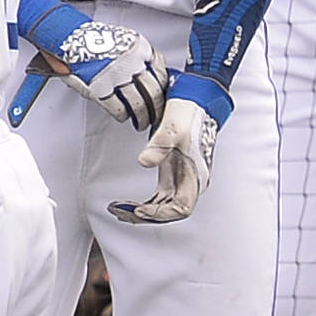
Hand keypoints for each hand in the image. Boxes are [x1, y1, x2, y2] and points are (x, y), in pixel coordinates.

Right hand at [50, 19, 168, 131]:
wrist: (67, 34)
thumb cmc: (91, 37)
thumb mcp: (123, 38)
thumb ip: (138, 55)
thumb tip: (149, 72)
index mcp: (139, 48)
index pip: (161, 73)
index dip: (163, 89)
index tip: (163, 96)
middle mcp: (130, 63)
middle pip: (153, 92)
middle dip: (156, 108)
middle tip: (156, 114)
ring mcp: (116, 77)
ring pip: (138, 104)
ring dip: (142, 116)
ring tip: (142, 122)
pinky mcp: (100, 89)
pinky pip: (118, 108)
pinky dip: (122, 115)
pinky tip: (123, 116)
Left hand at [109, 93, 218, 224]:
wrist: (196, 100)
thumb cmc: (190, 114)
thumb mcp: (173, 127)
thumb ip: (160, 145)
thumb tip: (145, 161)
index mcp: (195, 175)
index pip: (181, 208)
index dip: (161, 213)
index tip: (140, 209)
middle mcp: (190, 181)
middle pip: (169, 211)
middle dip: (145, 215)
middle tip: (120, 212)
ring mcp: (182, 178)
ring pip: (163, 206)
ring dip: (142, 211)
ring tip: (119, 210)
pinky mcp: (173, 173)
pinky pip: (159, 197)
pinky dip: (144, 202)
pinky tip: (129, 203)